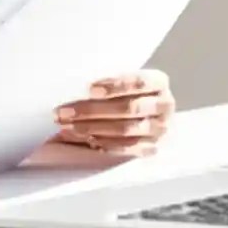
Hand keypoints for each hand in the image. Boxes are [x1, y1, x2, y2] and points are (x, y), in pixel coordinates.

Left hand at [54, 69, 174, 156]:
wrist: (140, 111)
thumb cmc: (122, 90)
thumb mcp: (118, 79)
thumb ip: (105, 81)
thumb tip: (74, 84)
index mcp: (158, 82)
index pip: (139, 82)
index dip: (115, 86)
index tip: (90, 89)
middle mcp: (164, 105)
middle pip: (128, 108)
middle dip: (92, 110)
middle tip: (64, 111)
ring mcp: (159, 129)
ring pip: (126, 129)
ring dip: (92, 128)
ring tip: (68, 126)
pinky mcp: (151, 148)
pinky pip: (127, 148)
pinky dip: (105, 143)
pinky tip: (86, 139)